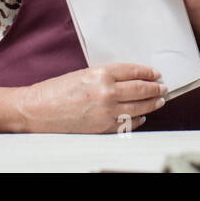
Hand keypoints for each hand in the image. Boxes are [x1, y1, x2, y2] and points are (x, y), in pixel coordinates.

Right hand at [15, 64, 166, 132]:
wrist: (36, 111)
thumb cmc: (55, 91)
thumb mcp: (84, 74)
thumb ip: (107, 76)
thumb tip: (130, 78)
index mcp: (101, 74)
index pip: (134, 71)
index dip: (148, 72)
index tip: (156, 73)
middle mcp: (107, 93)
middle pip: (141, 90)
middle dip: (155, 88)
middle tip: (163, 87)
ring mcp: (106, 113)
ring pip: (139, 108)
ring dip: (151, 104)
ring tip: (159, 101)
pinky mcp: (102, 128)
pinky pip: (128, 124)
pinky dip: (138, 120)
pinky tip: (142, 117)